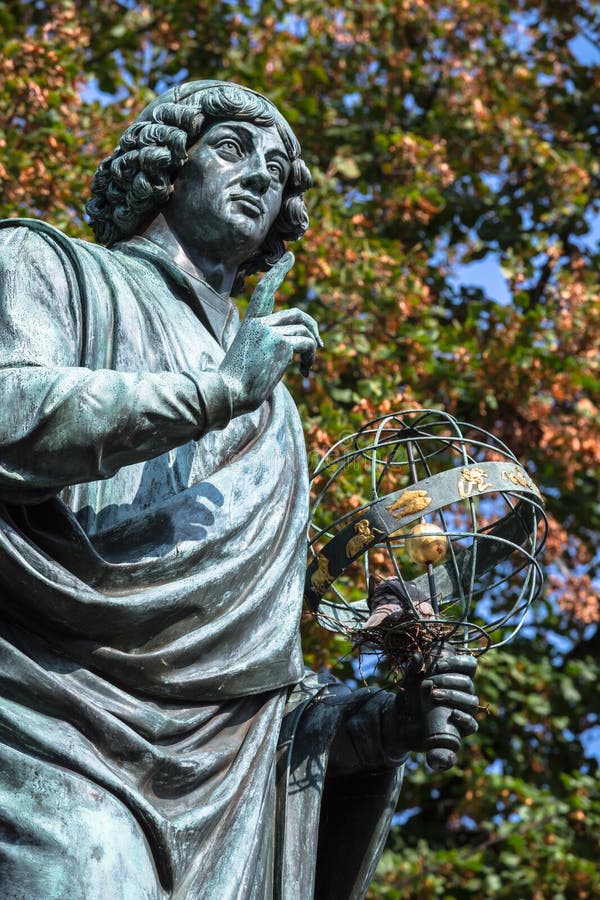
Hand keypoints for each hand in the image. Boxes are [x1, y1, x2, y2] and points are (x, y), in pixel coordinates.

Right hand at [218, 252, 321, 415]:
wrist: (229, 392)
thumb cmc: (237, 383)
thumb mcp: (251, 357)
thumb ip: (269, 345)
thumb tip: (296, 347)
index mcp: (250, 325)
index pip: (265, 291)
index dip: (278, 272)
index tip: (290, 256)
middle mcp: (260, 323)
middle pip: (297, 314)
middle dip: (312, 327)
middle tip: (320, 344)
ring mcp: (270, 331)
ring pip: (305, 332)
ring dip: (312, 350)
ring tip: (306, 367)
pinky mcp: (280, 343)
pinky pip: (308, 344)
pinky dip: (311, 357)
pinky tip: (305, 372)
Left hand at [385, 649, 478, 768]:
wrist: (403, 722)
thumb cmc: (411, 697)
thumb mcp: (410, 681)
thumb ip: (413, 668)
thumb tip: (416, 655)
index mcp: (457, 677)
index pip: (469, 665)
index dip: (458, 662)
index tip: (439, 666)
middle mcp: (465, 693)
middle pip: (468, 682)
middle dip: (448, 680)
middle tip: (429, 683)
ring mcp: (466, 711)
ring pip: (471, 701)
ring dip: (453, 696)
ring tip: (434, 696)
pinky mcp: (463, 729)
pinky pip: (472, 724)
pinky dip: (465, 718)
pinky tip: (453, 714)